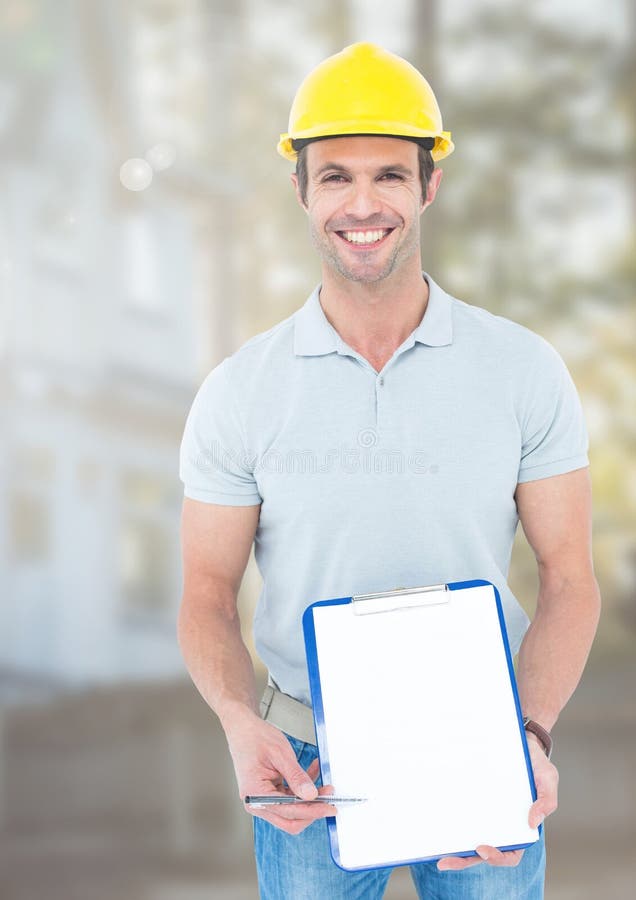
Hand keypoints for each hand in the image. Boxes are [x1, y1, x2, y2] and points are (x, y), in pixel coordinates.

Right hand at [224, 709, 335, 834]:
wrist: (242, 728)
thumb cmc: (254, 738)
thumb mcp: (280, 754)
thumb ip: (296, 777)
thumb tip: (311, 795)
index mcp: (256, 795)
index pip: (289, 811)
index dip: (312, 811)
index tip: (329, 807)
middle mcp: (257, 802)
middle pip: (290, 819)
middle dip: (312, 810)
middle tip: (329, 799)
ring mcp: (262, 800)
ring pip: (292, 810)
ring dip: (309, 799)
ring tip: (324, 784)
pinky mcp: (268, 793)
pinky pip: (289, 798)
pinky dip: (301, 789)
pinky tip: (311, 773)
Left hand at [437, 737, 557, 871]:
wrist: (522, 742)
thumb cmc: (537, 764)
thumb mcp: (548, 779)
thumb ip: (546, 802)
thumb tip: (532, 822)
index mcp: (520, 828)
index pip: (510, 854)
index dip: (497, 857)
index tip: (481, 849)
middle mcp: (501, 825)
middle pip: (483, 851)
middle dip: (464, 859)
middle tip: (445, 862)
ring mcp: (486, 813)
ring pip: (469, 837)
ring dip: (453, 848)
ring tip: (436, 853)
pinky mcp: (474, 798)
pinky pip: (462, 813)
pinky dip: (451, 822)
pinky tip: (436, 821)